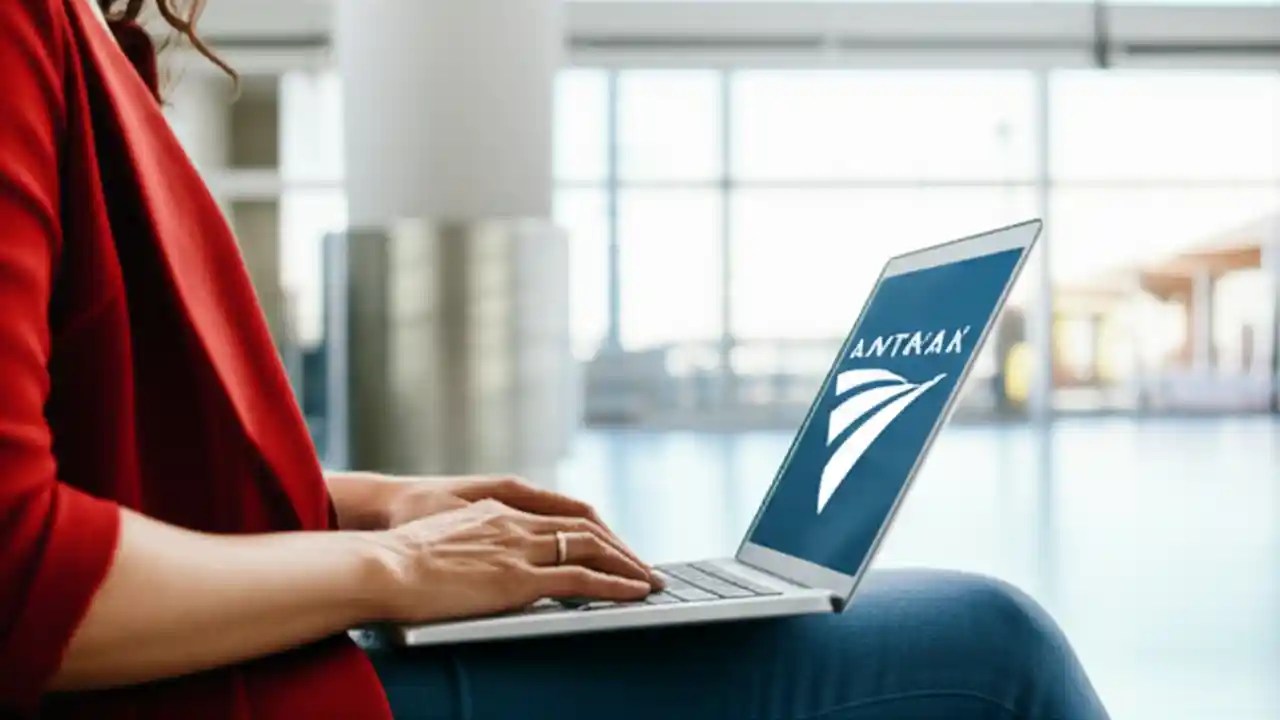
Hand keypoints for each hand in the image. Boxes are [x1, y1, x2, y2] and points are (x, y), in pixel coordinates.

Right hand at [373, 499, 655, 622]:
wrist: (380, 563)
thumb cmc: (394, 560)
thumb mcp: (439, 540)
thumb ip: (467, 546)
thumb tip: (470, 565)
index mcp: (495, 510)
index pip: (558, 514)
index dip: (590, 530)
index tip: (609, 545)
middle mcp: (513, 521)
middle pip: (584, 527)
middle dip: (618, 547)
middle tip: (642, 564)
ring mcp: (518, 548)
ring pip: (590, 548)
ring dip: (626, 564)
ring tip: (650, 580)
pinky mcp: (519, 577)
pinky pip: (581, 578)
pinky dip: (614, 585)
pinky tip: (634, 592)